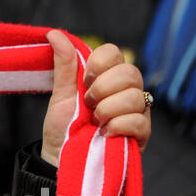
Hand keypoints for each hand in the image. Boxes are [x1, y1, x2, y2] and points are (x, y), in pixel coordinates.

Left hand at [41, 30, 150, 166]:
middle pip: (130, 72)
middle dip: (103, 89)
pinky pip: (140, 120)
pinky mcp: (141, 134)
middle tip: (88, 104)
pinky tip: (105, 133)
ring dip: (108, 109)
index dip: (100, 64)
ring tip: (95, 122)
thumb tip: (53, 33)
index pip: (114, 53)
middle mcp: (125, 91)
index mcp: (107, 78)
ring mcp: (136, 112)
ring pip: (135, 96)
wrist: (60, 162)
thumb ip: (63, 65)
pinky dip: (119, 125)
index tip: (84, 81)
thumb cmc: (62, 129)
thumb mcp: (60, 96)